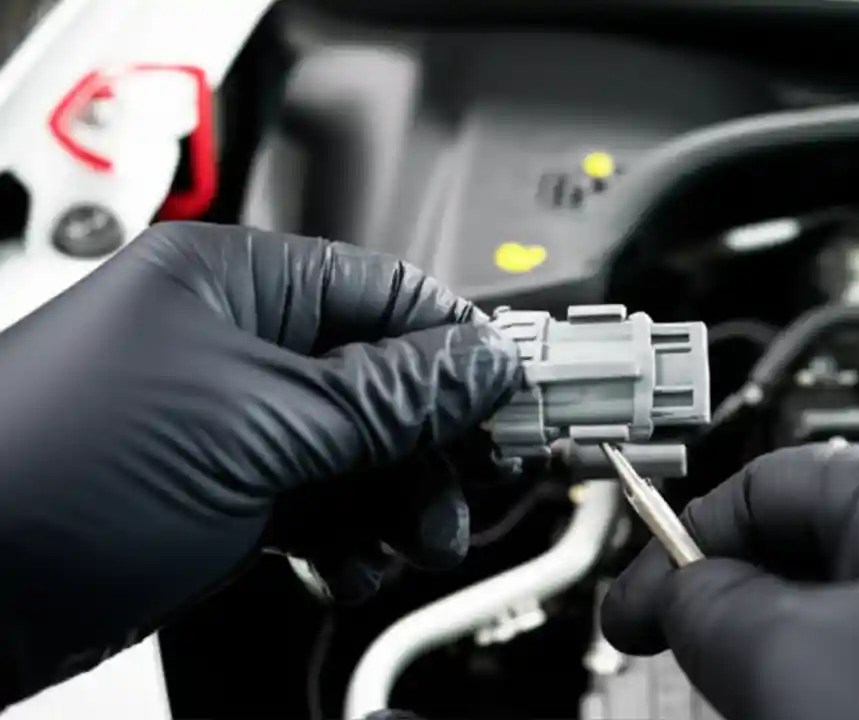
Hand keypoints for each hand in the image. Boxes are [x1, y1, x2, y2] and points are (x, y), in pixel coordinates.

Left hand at [0, 223, 520, 704]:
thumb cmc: (50, 476)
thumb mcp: (258, 426)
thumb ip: (387, 397)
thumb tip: (483, 364)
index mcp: (234, 285)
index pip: (387, 295)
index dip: (459, 349)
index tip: (513, 400)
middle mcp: (231, 344)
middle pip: (379, 380)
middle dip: (429, 443)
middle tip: (464, 492)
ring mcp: (224, 423)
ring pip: (355, 451)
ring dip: (394, 501)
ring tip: (410, 542)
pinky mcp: (215, 493)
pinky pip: (316, 503)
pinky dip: (347, 537)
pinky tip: (351, 565)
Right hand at [602, 444, 858, 719]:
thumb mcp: (797, 657)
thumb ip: (712, 604)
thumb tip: (675, 591)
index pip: (780, 482)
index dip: (689, 538)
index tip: (635, 601)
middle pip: (812, 557)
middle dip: (737, 611)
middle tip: (685, 664)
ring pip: (844, 627)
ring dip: (779, 665)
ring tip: (760, 707)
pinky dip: (829, 694)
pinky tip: (810, 716)